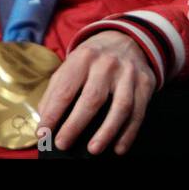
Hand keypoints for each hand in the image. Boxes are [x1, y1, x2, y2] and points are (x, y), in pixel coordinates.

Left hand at [37, 30, 155, 154]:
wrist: (125, 39)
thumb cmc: (91, 60)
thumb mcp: (70, 65)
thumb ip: (55, 91)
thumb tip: (45, 122)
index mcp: (83, 58)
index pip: (65, 90)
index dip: (52, 115)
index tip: (43, 135)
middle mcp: (108, 63)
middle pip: (92, 99)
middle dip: (76, 125)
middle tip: (63, 144)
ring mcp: (129, 73)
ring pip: (121, 106)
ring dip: (107, 131)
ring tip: (93, 150)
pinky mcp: (146, 82)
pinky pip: (139, 111)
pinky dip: (130, 132)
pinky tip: (119, 147)